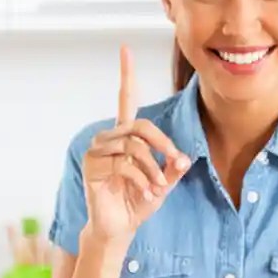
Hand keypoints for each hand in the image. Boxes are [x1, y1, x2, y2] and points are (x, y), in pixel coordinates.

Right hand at [82, 45, 190, 241]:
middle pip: (140, 126)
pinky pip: (123, 164)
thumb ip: (173, 168)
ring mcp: (98, 150)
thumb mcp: (163, 183)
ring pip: (133, 147)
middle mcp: (109, 137)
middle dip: (163, 144)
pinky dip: (141, 180)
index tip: (125, 49)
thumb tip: (185, 158)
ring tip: (158, 188)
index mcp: (125, 135)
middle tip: (175, 163)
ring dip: (152, 169)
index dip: (126, 75)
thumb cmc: (138, 201)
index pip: (125, 99)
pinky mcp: (92, 166)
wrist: (119, 227)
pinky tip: (148, 194)